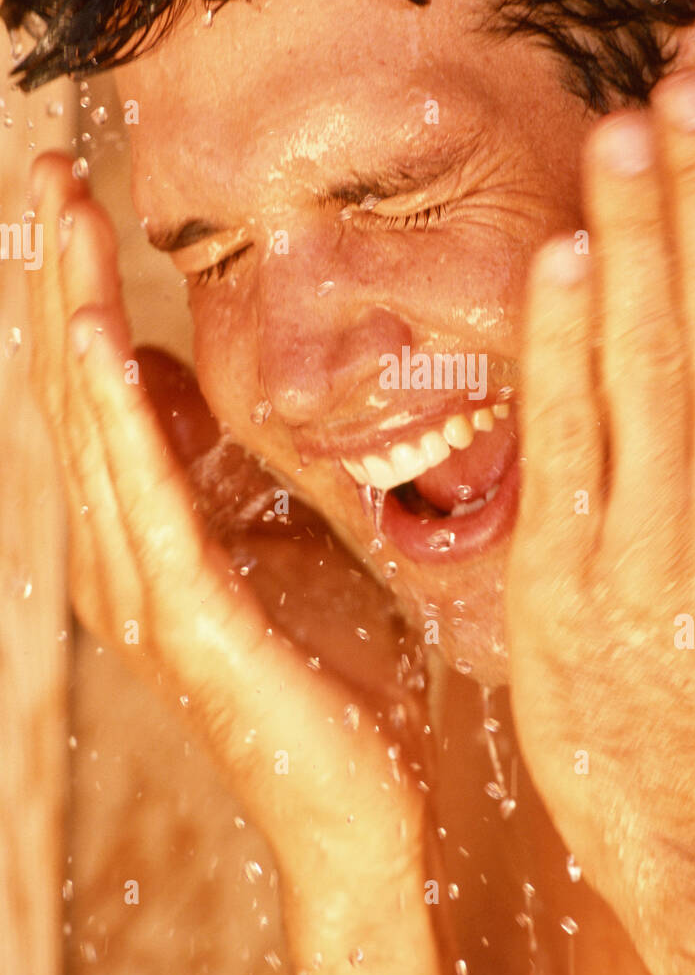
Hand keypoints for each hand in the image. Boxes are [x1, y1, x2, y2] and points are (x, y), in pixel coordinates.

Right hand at [26, 152, 427, 872]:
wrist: (365, 803)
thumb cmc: (334, 672)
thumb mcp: (275, 535)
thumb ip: (216, 462)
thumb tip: (174, 369)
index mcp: (148, 532)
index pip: (101, 387)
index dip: (81, 289)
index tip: (76, 194)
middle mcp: (123, 553)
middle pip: (76, 390)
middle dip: (62, 277)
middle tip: (50, 172)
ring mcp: (143, 589)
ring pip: (93, 426)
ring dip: (75, 317)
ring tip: (64, 221)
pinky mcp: (185, 619)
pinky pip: (143, 497)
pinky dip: (116, 414)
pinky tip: (101, 337)